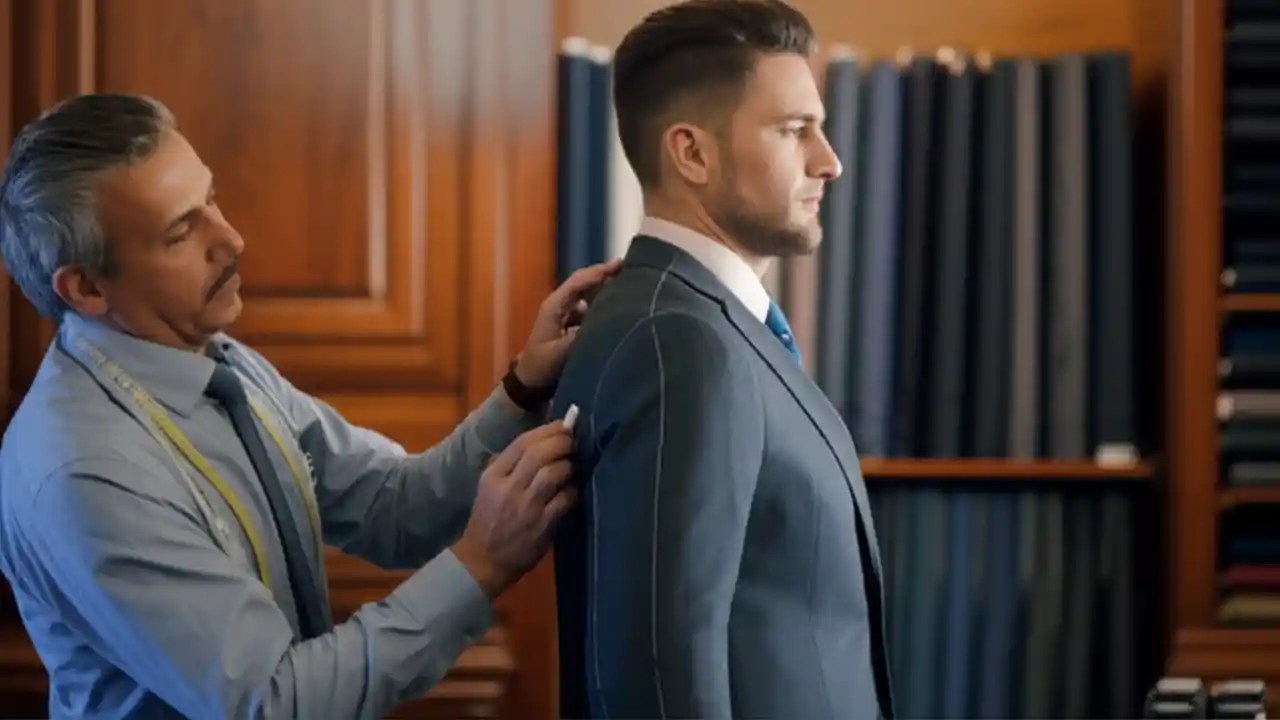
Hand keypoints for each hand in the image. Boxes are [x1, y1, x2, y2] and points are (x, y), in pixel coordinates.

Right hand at [451, 420, 577, 598]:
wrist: (484, 560)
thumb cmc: (488, 519)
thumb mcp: (488, 486)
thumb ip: (509, 464)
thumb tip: (542, 439)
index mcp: (493, 475)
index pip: (522, 443)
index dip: (547, 430)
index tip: (563, 426)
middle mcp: (508, 488)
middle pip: (539, 454)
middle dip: (561, 442)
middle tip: (572, 440)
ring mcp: (526, 508)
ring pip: (553, 474)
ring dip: (568, 465)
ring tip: (573, 464)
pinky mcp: (542, 526)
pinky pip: (564, 500)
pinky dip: (573, 491)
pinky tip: (573, 490)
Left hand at [514, 259, 622, 389]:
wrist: (530, 384)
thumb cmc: (540, 367)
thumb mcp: (558, 355)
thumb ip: (578, 339)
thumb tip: (601, 324)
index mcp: (554, 306)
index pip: (579, 282)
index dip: (599, 272)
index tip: (621, 264)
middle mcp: (561, 306)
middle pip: (586, 284)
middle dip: (607, 276)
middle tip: (633, 271)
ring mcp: (566, 314)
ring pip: (590, 296)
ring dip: (607, 292)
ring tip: (631, 290)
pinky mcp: (572, 325)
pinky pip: (591, 311)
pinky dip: (604, 308)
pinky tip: (620, 312)